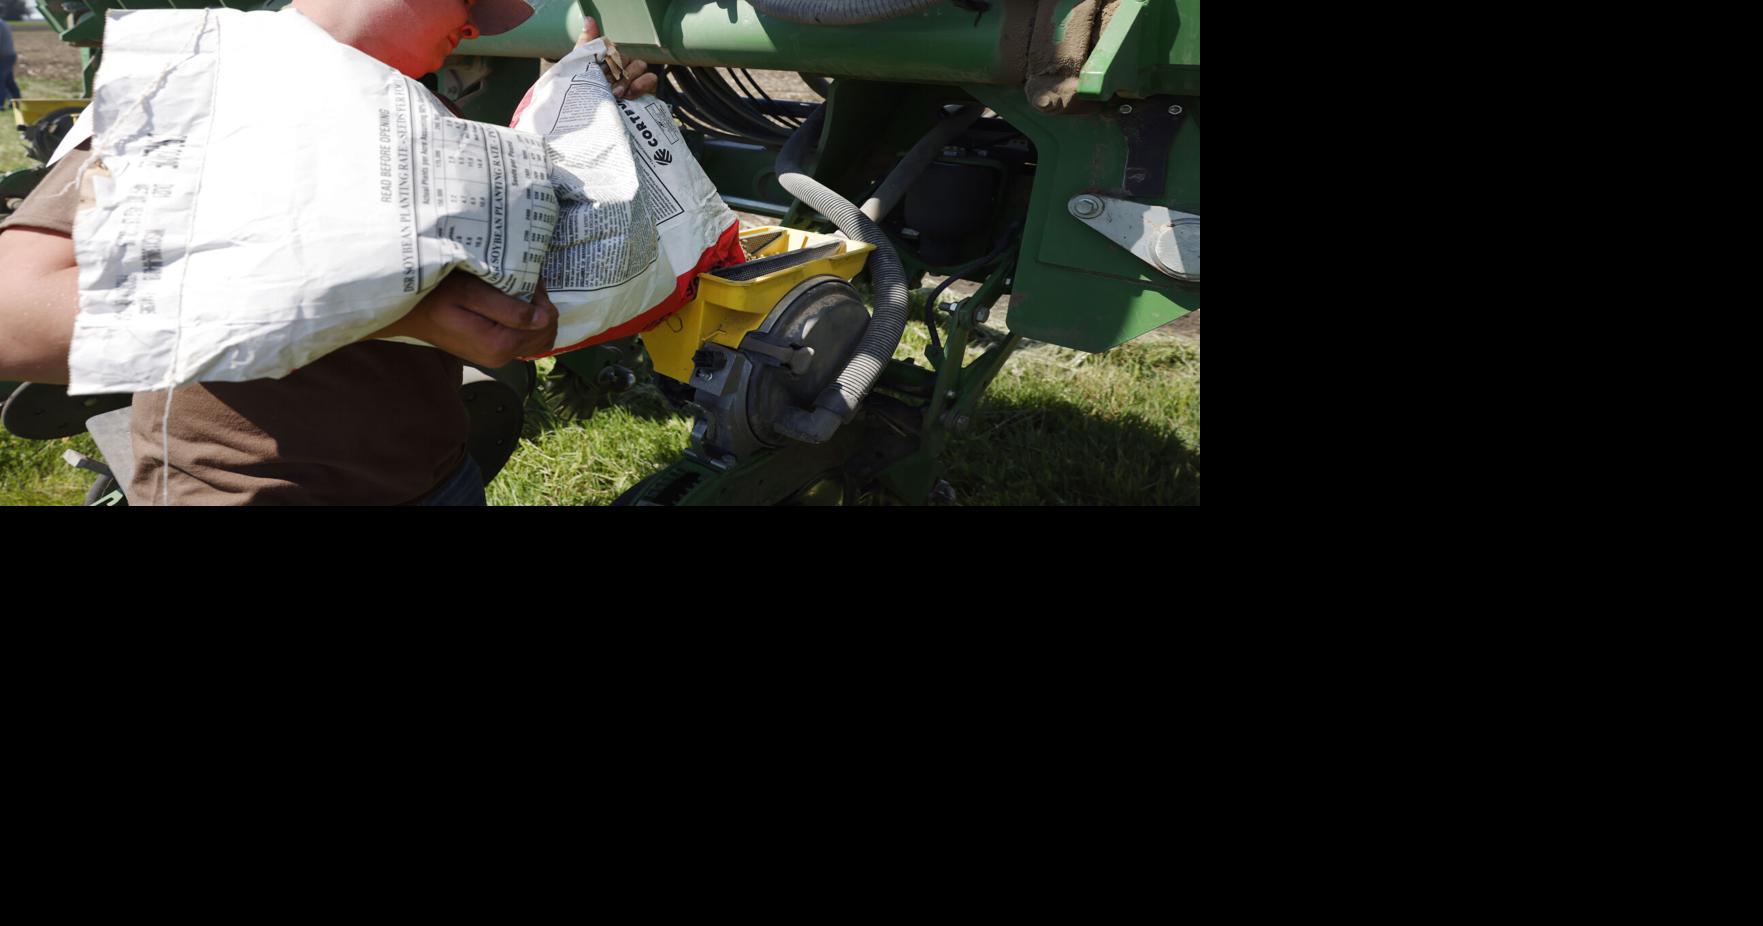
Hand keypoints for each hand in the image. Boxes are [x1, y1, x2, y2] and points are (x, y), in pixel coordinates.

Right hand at [373, 271, 558, 367]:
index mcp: (501, 345)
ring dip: (536, 313)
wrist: (407, 313)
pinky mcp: (493, 352)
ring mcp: (498, 357)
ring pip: (539, 337)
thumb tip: (544, 317)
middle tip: (524, 283)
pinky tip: (511, 304)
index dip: (542, 297)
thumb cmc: (435, 297)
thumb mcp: (471, 294)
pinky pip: (525, 339)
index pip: (547, 323)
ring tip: (517, 292)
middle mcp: (503, 357)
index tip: (525, 279)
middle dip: (542, 306)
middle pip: (547, 333)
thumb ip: (509, 308)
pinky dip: (527, 321)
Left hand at [580, 16, 658, 99]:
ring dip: (630, 78)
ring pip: (640, 66)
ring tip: (619, 94)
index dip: (609, 58)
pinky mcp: (641, 97)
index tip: (601, 70)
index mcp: (602, 65)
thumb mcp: (577, 70)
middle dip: (619, 70)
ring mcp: (630, 85)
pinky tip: (631, 95)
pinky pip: (651, 80)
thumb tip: (589, 20)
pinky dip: (643, 84)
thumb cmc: (579, 99)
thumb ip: (586, 46)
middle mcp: (617, 73)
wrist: (587, 126)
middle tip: (610, 88)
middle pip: (627, 57)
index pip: (614, 49)